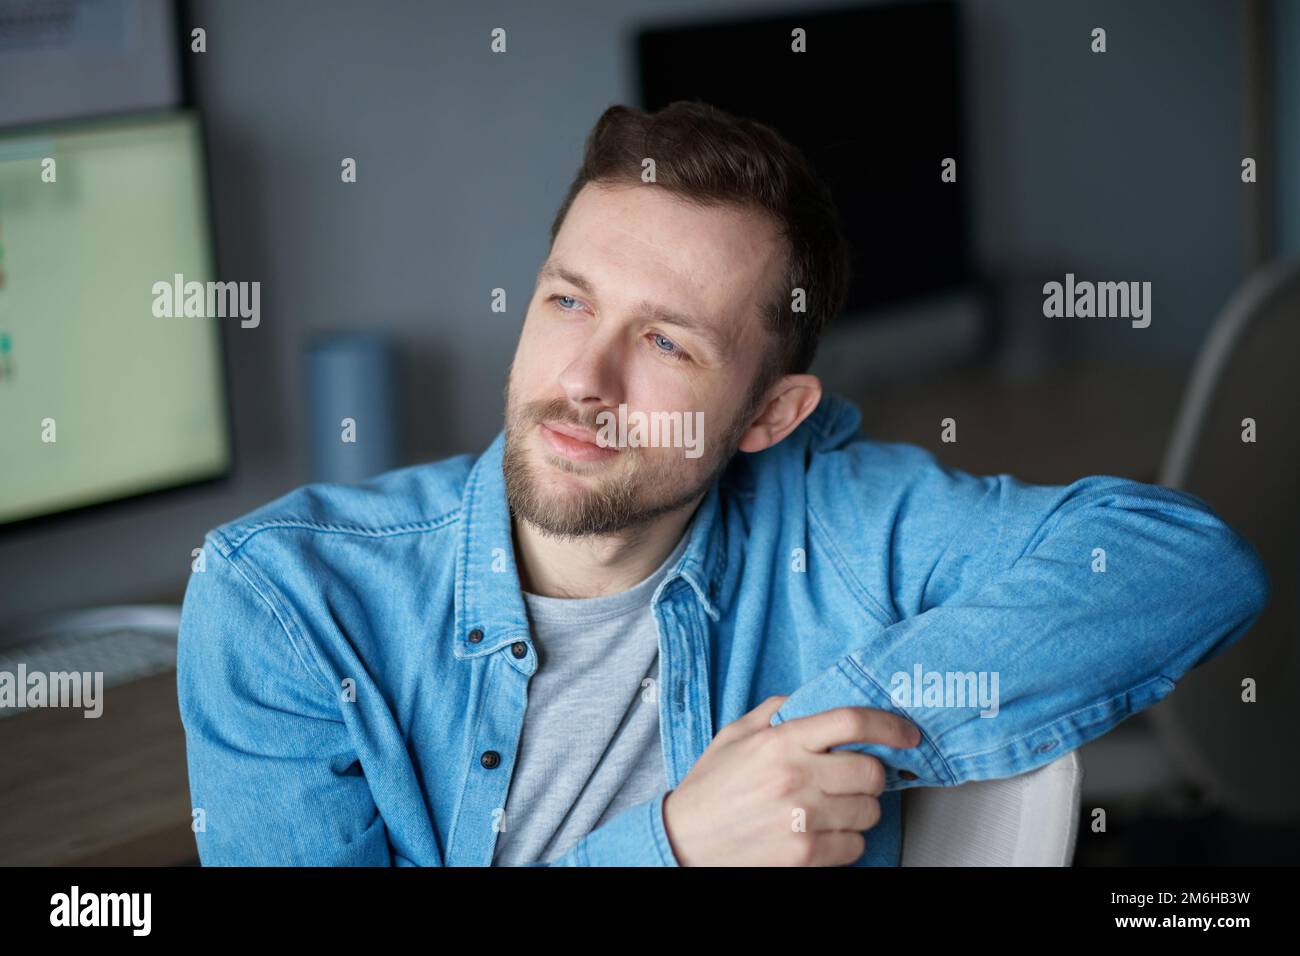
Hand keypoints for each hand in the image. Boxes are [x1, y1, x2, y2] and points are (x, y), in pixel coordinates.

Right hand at [661, 695, 921, 865]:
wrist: (684, 840)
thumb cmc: (711, 787)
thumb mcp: (735, 734)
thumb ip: (777, 711)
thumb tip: (814, 698)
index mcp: (781, 741)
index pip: (851, 721)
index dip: (889, 725)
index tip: (907, 733)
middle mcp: (795, 776)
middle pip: (871, 771)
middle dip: (871, 775)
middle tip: (854, 778)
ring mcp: (802, 818)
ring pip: (869, 812)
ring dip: (859, 810)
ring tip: (832, 808)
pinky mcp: (804, 855)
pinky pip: (855, 846)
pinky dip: (847, 841)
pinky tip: (823, 833)